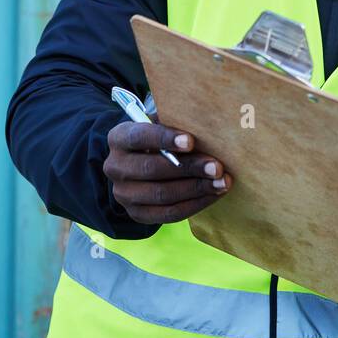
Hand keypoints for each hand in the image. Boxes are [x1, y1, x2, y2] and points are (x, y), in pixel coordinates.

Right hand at [104, 120, 231, 223]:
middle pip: (152, 169)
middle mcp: (115, 167)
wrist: (138, 166)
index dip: (165, 139)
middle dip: (189, 168)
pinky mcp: (137, 214)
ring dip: (196, 189)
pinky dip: (195, 205)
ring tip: (222, 182)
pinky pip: (169, 213)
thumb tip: (205, 127)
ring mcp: (123, 194)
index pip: (139, 137)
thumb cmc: (158, 140)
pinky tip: (214, 194)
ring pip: (162, 194)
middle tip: (217, 167)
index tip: (191, 141)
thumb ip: (174, 124)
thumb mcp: (160, 125)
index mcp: (119, 138)